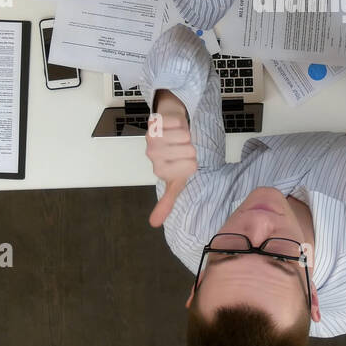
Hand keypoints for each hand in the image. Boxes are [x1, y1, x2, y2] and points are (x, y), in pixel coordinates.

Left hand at [145, 91, 196, 226]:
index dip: (192, 162)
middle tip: (180, 148)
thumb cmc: (174, 156)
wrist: (166, 131)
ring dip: (186, 135)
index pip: (191, 167)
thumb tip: (154, 224)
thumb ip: (166, 202)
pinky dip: (180, 123)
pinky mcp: (155, 121)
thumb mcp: (173, 180)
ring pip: (185, 135)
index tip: (182, 161)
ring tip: (178, 138)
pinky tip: (173, 127)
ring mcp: (152, 137)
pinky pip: (179, 122)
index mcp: (160, 170)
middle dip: (189, 148)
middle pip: (190, 150)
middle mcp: (153, 155)